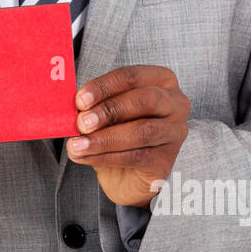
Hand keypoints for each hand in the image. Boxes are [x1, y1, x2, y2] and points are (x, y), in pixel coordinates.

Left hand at [67, 65, 190, 206]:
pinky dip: (105, 157)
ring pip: (142, 131)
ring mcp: (175, 132)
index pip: (132, 76)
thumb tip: (75, 108)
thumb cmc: (118, 132)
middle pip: (145, 100)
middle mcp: (175, 104)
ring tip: (77, 144)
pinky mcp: (166, 160)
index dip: (104, 87)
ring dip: (104, 138)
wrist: (126, 174)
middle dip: (109, 110)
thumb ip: (95, 106)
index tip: (80, 100)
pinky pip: (136, 156)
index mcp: (160, 81)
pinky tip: (85, 156)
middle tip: (82, 122)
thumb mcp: (106, 113)